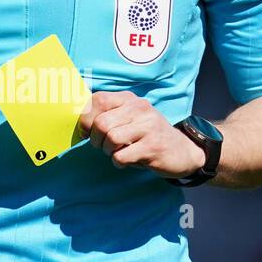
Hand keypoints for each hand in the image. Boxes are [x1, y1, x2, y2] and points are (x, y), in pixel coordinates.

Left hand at [78, 91, 207, 178]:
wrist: (183, 150)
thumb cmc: (147, 135)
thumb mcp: (130, 118)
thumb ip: (107, 115)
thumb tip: (77, 120)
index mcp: (129, 99)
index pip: (97, 100)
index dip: (85, 118)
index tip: (86, 132)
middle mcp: (139, 108)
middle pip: (101, 123)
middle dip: (96, 140)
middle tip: (105, 146)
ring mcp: (148, 127)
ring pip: (111, 139)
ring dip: (108, 151)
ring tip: (118, 152)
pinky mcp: (153, 147)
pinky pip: (121, 156)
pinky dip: (119, 162)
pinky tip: (128, 160)